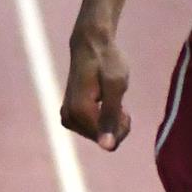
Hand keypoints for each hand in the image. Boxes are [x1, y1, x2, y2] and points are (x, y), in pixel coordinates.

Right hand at [61, 28, 132, 150]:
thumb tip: (107, 147)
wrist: (91, 44)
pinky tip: (103, 101)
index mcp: (80, 113)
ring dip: (110, 120)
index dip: (122, 126)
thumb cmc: (107, 62)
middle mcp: (69, 118)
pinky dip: (102, 118)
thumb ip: (111, 117)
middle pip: (102, 139)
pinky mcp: (68, 115)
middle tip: (118, 102)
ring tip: (110, 99)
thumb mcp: (116, 86)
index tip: (124, 108)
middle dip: (116, 124)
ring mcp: (67, 117)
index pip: (108, 141)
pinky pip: (92, 129)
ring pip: (98, 135)